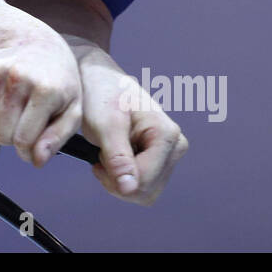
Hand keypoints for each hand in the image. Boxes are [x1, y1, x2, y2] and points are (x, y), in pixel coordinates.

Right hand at [0, 35, 83, 166]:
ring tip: (13, 113)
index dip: (26, 151)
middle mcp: (18, 77)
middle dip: (11, 138)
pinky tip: (1, 101)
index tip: (32, 146)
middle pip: (1, 134)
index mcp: (45, 90)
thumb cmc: (59, 80)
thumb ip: (56, 138)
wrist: (39, 43)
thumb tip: (36, 160)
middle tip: (23, 125)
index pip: (23, 140)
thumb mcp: (72, 110)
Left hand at [77, 48, 187, 204]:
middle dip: (118, 182)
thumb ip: (117, 158)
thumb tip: (130, 189)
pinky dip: (122, 178)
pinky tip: (112, 157)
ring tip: (106, 154)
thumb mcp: (104, 125)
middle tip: (100, 157)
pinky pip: (142, 186)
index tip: (96, 159)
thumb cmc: (100, 95)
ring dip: (119, 181)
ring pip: (145, 192)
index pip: (144, 181)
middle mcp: (176, 145)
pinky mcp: (161, 159)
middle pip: (147, 191)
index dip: (115, 179)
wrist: (98, 79)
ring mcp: (170, 153)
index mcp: (167, 135)